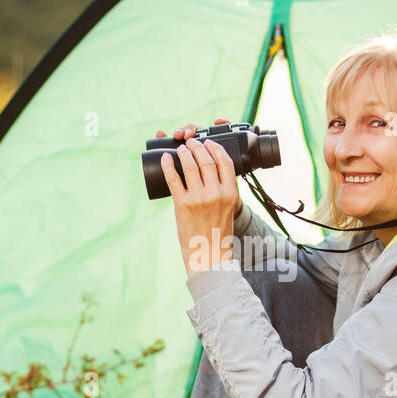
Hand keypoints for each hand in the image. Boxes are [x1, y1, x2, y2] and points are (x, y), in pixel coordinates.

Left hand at [155, 117, 240, 274]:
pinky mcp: (182, 204)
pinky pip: (174, 179)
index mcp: (230, 194)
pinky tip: (166, 158)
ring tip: (181, 149)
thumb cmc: (218, 232)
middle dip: (198, 147)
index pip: (225, 162)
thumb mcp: (228, 209)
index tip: (209, 142)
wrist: (209, 254)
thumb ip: (224, 191)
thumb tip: (212, 172)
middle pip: (207, 160)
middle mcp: (216, 193)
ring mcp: (199, 198)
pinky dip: (168, 166)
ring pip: (191, 166)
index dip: (216, 148)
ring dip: (185, 153)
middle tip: (191, 143)